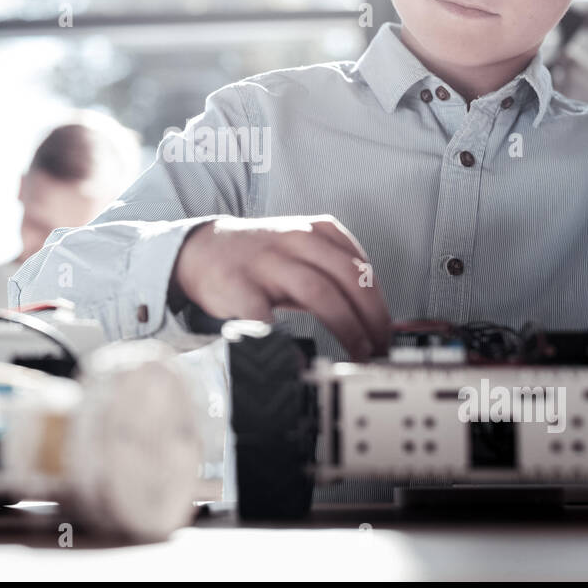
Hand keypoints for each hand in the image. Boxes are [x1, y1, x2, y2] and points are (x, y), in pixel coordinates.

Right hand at [171, 215, 390, 360]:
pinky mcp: (238, 286)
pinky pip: (264, 314)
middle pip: (345, 276)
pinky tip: (297, 355)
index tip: (388, 330)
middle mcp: (294, 242)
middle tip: (380, 345)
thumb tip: (370, 316)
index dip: (379, 302)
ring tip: (358, 351)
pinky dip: (285, 337)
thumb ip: (332, 273)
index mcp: (314, 233)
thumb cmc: (257, 256)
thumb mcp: (300, 249)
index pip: (359, 265)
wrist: (200, 248)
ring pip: (317, 291)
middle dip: (370, 315)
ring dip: (345, 325)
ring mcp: (266, 263)